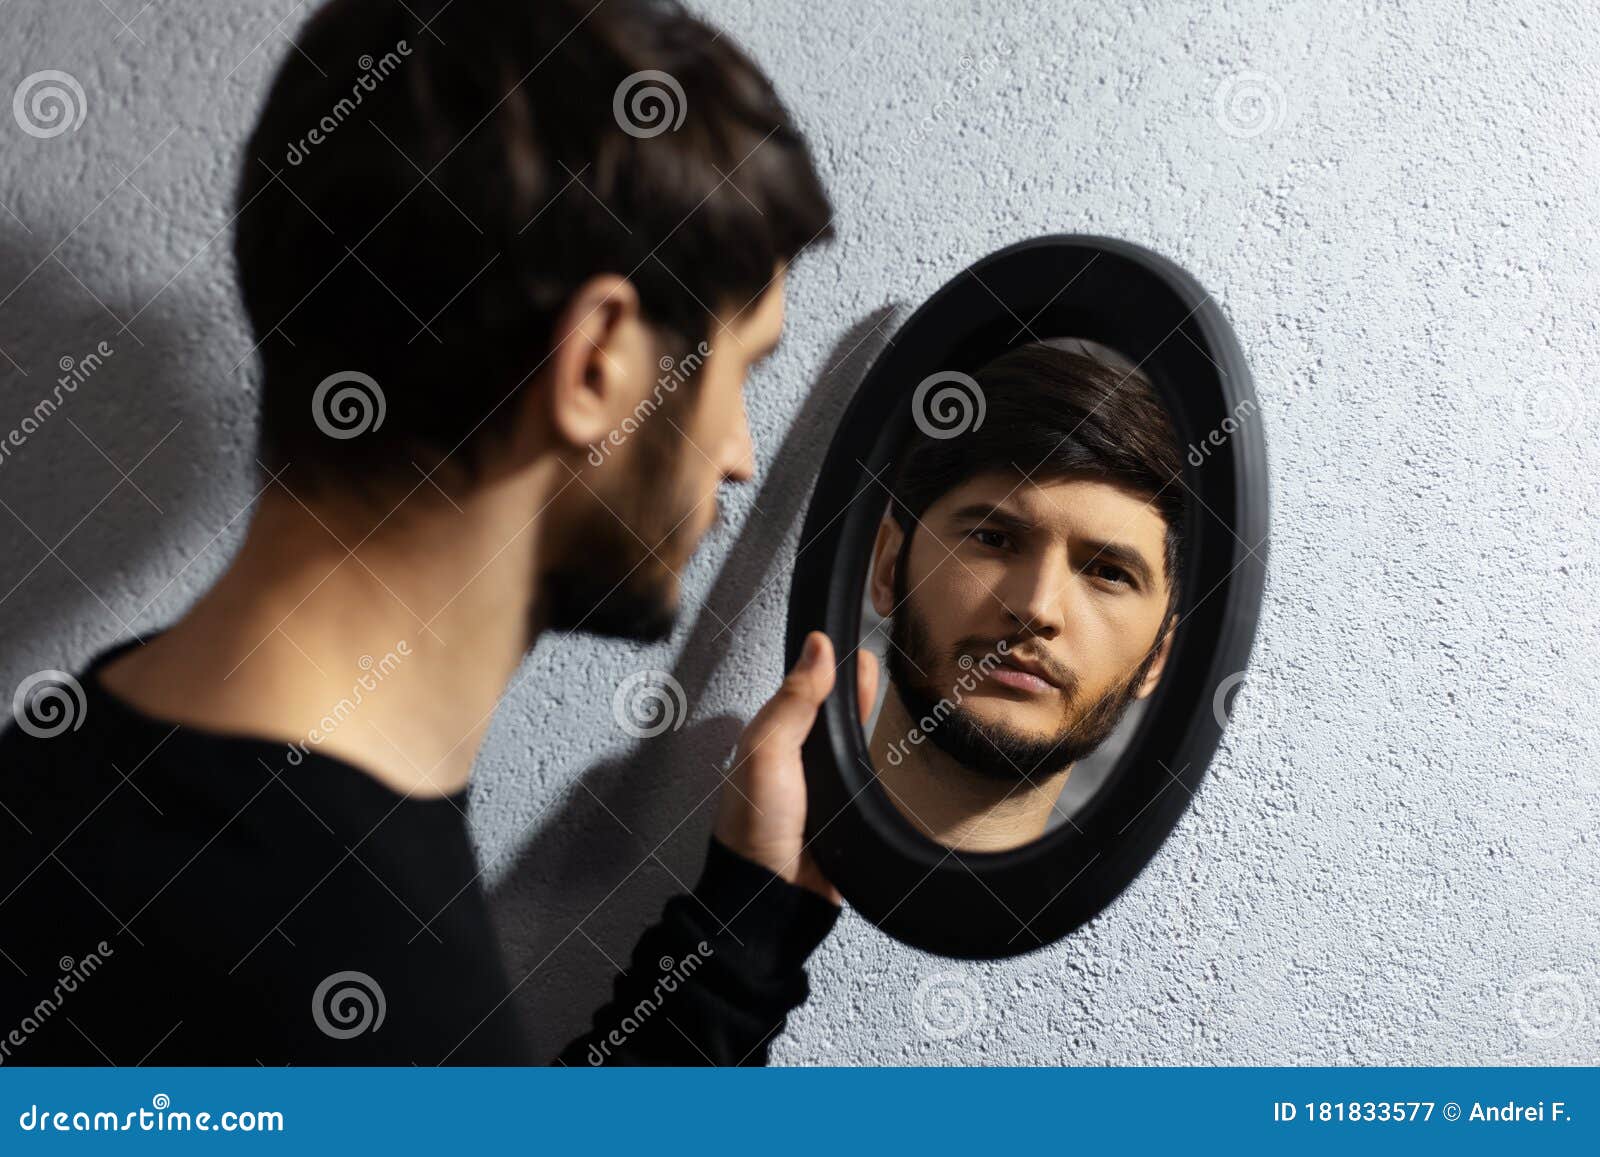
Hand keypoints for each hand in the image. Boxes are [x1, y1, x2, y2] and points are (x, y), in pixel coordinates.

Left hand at [713, 631, 878, 903]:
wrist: (775, 898)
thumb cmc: (756, 828)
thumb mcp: (769, 750)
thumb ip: (794, 700)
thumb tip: (818, 647)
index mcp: (772, 738)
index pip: (810, 690)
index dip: (836, 670)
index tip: (861, 653)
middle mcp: (796, 760)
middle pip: (836, 715)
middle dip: (859, 693)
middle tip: (882, 670)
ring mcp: (822, 789)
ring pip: (855, 745)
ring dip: (873, 728)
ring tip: (899, 698)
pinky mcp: (845, 815)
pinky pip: (868, 783)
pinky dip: (883, 768)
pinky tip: (900, 755)